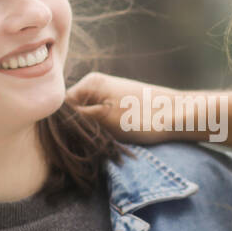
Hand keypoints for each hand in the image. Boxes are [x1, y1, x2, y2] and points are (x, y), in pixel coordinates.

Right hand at [66, 72, 187, 144]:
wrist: (177, 116)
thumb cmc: (142, 116)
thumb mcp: (103, 119)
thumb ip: (76, 118)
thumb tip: (54, 122)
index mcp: (89, 82)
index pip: (60, 105)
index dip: (59, 126)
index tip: (64, 144)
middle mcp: (95, 85)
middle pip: (71, 111)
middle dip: (73, 130)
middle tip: (79, 148)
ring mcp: (107, 95)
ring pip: (85, 118)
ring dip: (87, 133)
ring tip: (95, 145)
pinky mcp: (116, 107)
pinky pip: (98, 120)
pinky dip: (98, 132)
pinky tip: (105, 142)